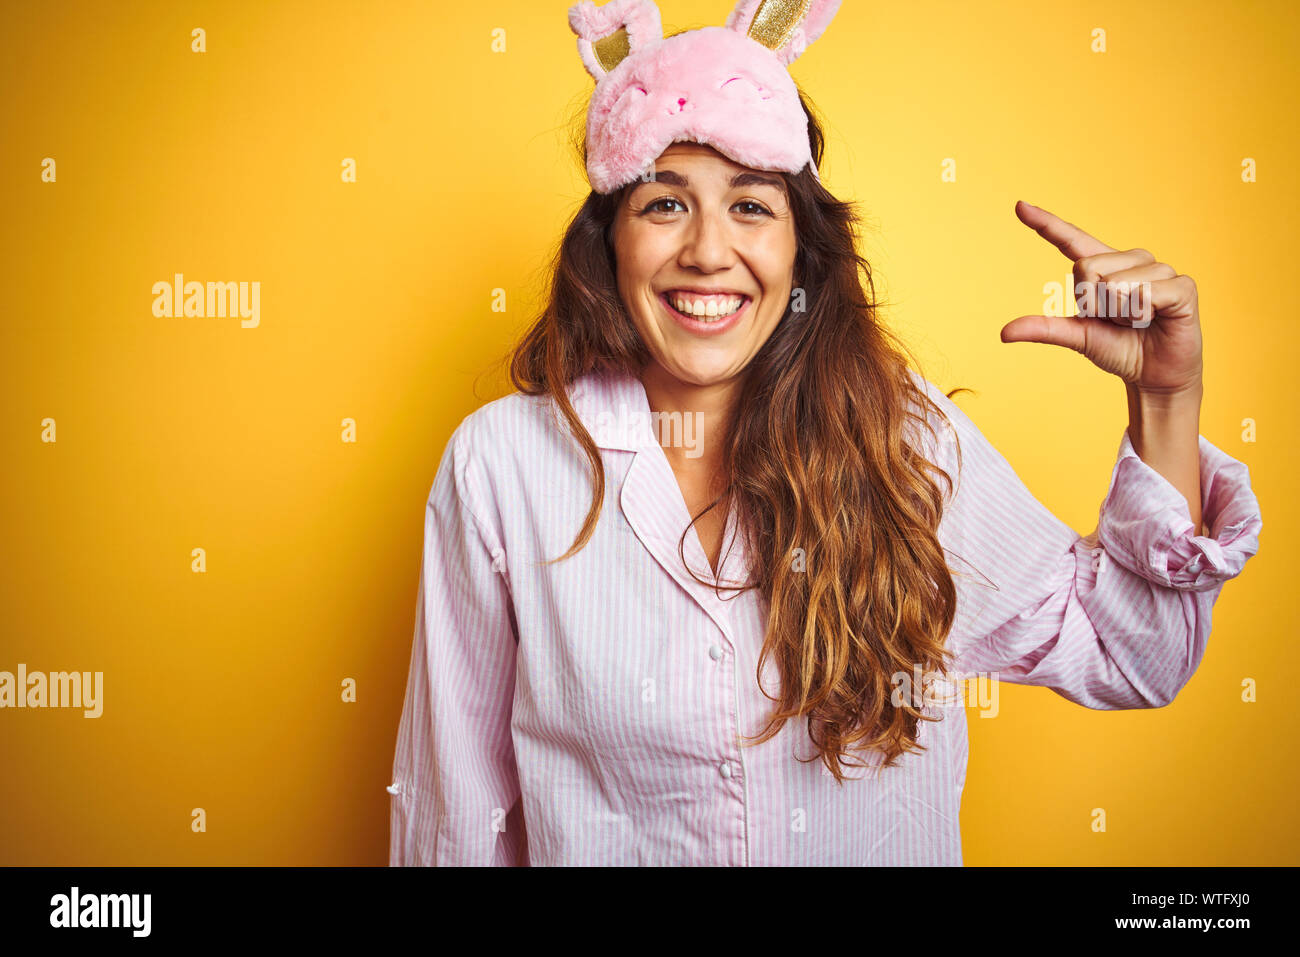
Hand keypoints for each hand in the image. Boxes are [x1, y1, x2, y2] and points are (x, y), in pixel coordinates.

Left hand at [1000, 201, 1203, 395]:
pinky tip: (1154, 319)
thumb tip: (1005, 333)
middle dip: (1094, 304)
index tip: (1020, 207)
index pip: (1071, 240)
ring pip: (1116, 284)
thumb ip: (1045, 329)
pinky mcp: (1182, 285)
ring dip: (1120, 314)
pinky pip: (1147, 294)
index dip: (1046, 224)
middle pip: (1087, 268)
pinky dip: (1142, 314)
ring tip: (1137, 320)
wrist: (1154, 374)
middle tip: (1116, 319)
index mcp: (1103, 268)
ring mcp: (1159, 270)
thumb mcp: (1077, 337)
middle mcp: (1131, 261)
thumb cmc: (1119, 348)